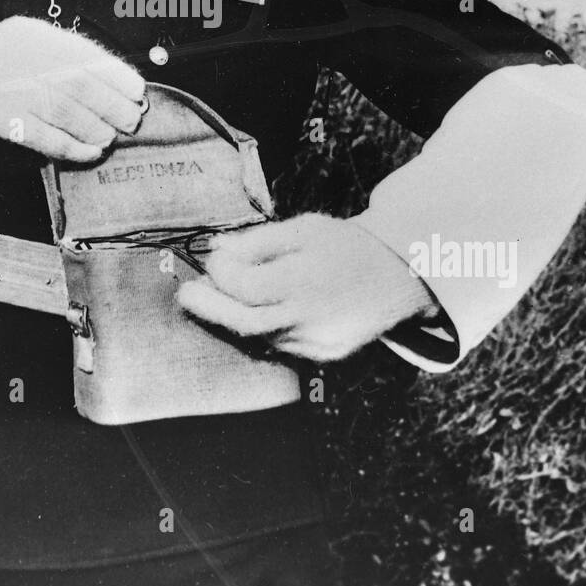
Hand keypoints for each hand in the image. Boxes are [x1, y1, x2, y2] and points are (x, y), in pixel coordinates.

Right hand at [0, 16, 145, 162]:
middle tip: (131, 120)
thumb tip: (114, 79)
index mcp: (40, 38)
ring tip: (110, 137)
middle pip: (82, 85)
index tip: (137, 92)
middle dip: (114, 107)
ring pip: (67, 112)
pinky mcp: (2, 119)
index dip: (119, 77)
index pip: (89, 56)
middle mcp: (27, 61)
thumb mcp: (30, 40)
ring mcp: (13, 90)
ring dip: (96, 129)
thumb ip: (66, 54)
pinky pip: (45, 137)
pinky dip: (72, 147)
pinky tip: (89, 151)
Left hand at [177, 213, 434, 362]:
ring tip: (220, 296)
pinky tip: (256, 310)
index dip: (221, 272)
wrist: (398, 279)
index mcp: (304, 280)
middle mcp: (308, 318)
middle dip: (208, 308)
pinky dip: (260, 329)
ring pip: (259, 336)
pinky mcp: (322, 356)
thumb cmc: (346, 246)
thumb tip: (216, 249)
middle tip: (186, 294)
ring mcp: (315, 343)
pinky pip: (279, 345)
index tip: (215, 258)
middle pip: (243, 322)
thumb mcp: (305, 229)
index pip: (244, 286)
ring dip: (233, 317)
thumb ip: (258, 241)